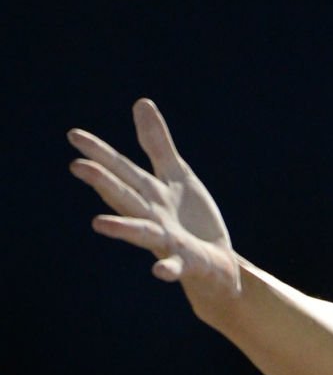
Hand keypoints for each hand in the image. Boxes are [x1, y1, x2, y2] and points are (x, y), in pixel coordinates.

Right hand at [69, 99, 241, 300]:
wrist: (215, 262)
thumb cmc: (190, 218)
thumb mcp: (176, 175)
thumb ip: (156, 144)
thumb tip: (141, 102)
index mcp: (149, 193)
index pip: (122, 169)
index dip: (100, 152)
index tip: (74, 135)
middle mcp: (152, 216)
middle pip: (126, 196)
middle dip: (104, 182)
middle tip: (77, 166)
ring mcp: (167, 241)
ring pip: (143, 232)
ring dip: (122, 229)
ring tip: (98, 224)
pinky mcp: (186, 262)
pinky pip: (175, 267)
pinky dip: (168, 269)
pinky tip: (160, 272)